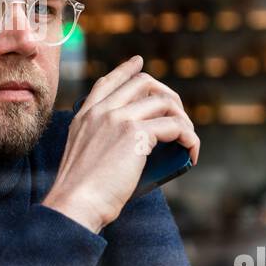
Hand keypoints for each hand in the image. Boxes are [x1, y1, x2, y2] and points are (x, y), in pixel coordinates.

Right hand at [41, 54, 198, 232]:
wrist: (75, 203)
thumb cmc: (80, 194)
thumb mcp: (81, 158)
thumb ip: (98, 143)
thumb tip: (132, 150)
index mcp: (84, 116)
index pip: (107, 82)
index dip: (126, 70)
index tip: (138, 62)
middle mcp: (101, 111)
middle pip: (143, 83)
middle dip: (168, 96)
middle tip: (179, 117)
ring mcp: (118, 118)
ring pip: (164, 102)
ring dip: (183, 119)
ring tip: (187, 139)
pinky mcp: (136, 134)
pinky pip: (175, 126)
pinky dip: (189, 138)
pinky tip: (190, 152)